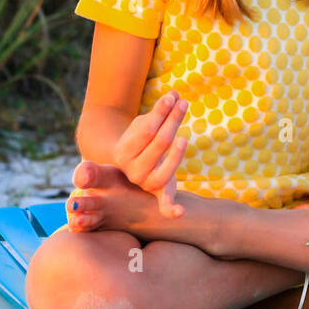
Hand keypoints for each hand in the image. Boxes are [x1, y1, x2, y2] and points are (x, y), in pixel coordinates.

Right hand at [111, 90, 190, 217]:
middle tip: (183, 103)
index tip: (172, 97)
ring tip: (184, 136)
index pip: (147, 130)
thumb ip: (157, 113)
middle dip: (172, 121)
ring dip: (178, 152)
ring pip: (166, 168)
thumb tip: (174, 96)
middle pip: (159, 144)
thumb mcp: (141, 126)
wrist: (128, 166)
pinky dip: (171, 209)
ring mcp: (146, 183)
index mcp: (123, 152)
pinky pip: (164, 204)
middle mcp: (133, 171)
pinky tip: (179, 213)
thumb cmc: (139, 140)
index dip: (161, 112)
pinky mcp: (161, 192)